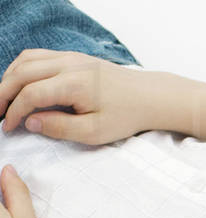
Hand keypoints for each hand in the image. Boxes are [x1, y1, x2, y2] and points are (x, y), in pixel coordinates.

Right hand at [0, 49, 164, 143]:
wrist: (150, 96)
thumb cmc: (126, 116)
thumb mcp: (95, 132)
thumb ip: (59, 128)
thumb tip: (30, 122)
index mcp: (74, 84)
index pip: (30, 94)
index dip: (14, 112)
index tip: (8, 128)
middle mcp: (69, 64)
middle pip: (21, 73)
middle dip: (3, 93)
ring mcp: (70, 56)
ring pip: (26, 60)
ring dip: (9, 78)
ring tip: (5, 100)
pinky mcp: (73, 56)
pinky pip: (37, 56)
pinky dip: (22, 69)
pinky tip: (20, 85)